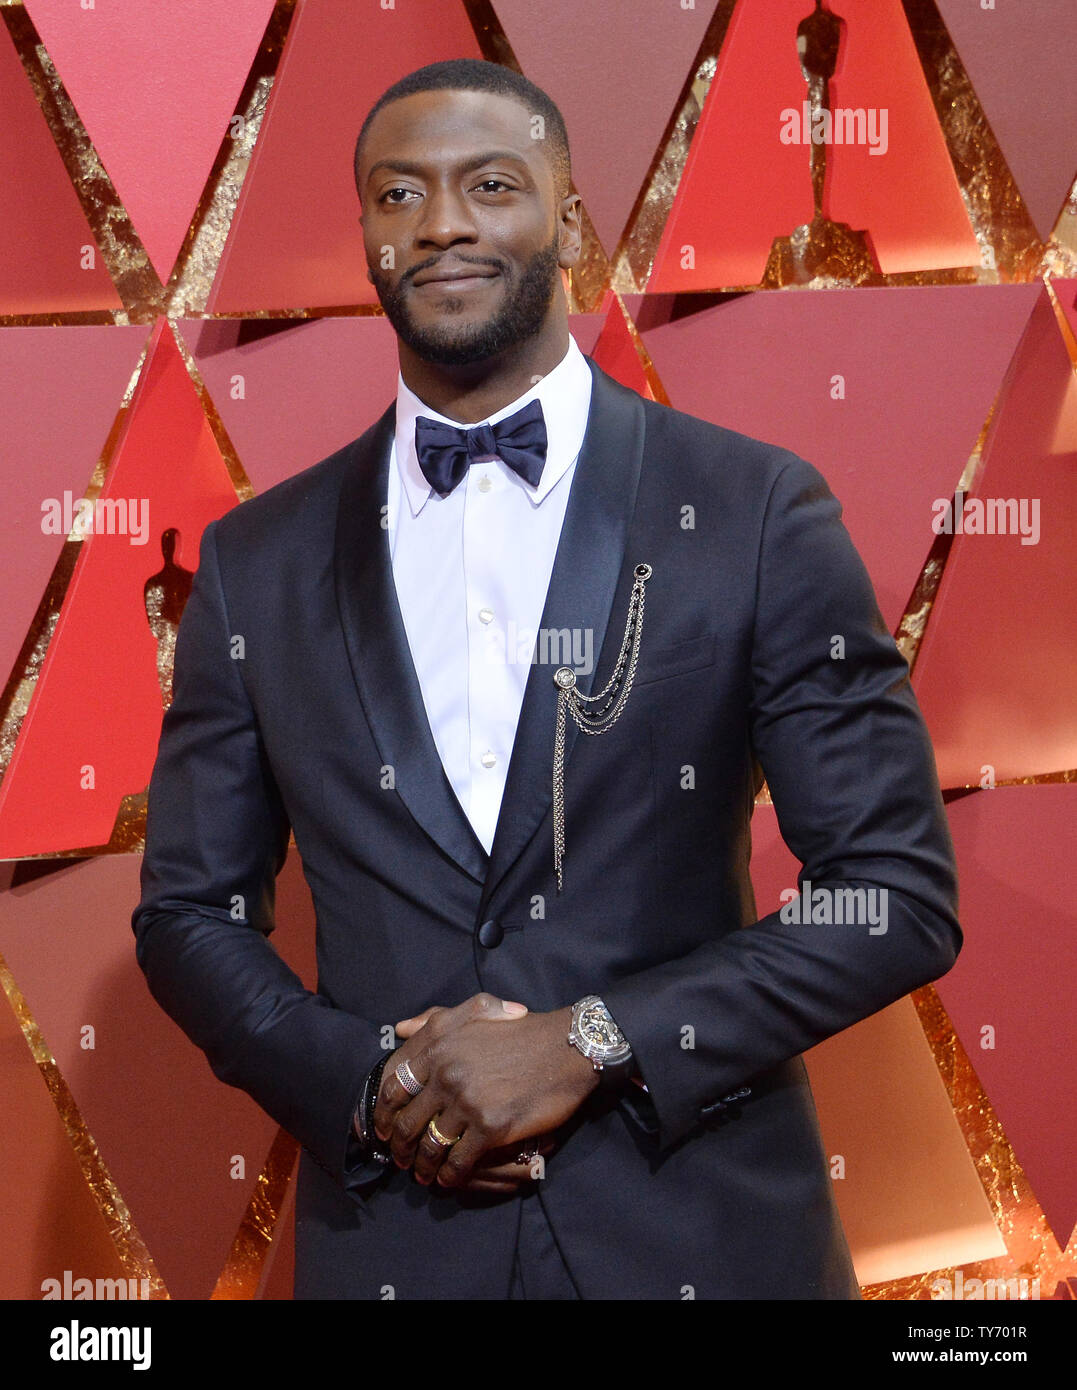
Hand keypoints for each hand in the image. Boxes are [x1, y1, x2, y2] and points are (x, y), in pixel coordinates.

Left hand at [391, 999, 554, 1194]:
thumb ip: (434, 1018)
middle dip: (400, 1146)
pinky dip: (450, 1174)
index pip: (394, 1087)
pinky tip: (450, 1178)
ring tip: (424, 1174)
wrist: (566, 1047)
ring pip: (431, 1145)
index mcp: (438, 1045)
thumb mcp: (475, 1009)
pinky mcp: (490, 1126)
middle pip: (408, 1121)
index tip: (385, 1129)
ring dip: (423, 1165)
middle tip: (401, 1159)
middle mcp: (447, 1073)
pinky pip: (459, 1160)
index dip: (384, 1114)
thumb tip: (401, 1029)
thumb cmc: (521, 1029)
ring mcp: (467, 1101)